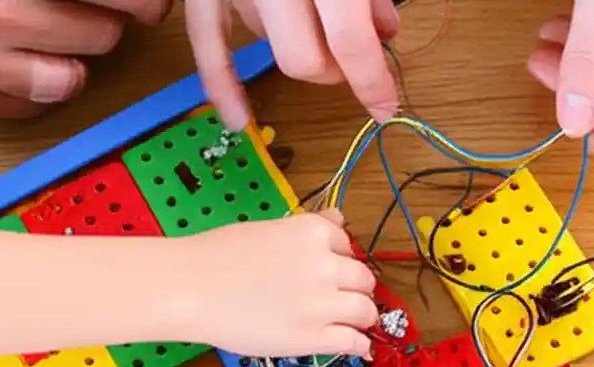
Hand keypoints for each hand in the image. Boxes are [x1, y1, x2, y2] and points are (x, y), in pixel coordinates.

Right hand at [0, 0, 171, 117]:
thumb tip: (158, 5)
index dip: (144, 4)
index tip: (150, 8)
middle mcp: (1, 8)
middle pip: (108, 34)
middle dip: (103, 25)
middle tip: (74, 14)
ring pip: (77, 76)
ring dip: (70, 60)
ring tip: (38, 37)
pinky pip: (42, 103)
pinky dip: (39, 87)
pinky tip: (12, 61)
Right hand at [186, 0, 401, 130]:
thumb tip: (385, 30)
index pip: (348, 42)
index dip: (372, 81)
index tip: (387, 107)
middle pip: (303, 61)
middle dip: (332, 72)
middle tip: (348, 60)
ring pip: (264, 45)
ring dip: (292, 49)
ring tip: (308, 22)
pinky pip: (205, 43)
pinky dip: (220, 82)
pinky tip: (237, 117)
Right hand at [189, 210, 378, 356]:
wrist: (191, 288)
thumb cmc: (217, 256)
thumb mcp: (269, 228)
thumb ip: (309, 230)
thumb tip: (338, 221)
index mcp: (313, 233)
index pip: (347, 245)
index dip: (340, 260)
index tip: (332, 271)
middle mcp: (325, 265)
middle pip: (363, 279)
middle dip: (354, 288)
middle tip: (341, 298)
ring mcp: (322, 303)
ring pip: (366, 310)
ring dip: (362, 316)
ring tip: (352, 322)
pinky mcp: (314, 336)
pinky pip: (354, 341)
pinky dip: (360, 344)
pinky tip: (357, 346)